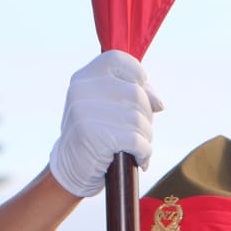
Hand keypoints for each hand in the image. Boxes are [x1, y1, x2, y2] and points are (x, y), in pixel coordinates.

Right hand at [49, 50, 163, 196]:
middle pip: (136, 93)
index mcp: (84, 78)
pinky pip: (135, 140)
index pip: (118, 59)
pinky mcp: (93, 136)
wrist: (72, 171)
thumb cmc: (97, 137)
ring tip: (137, 149)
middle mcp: (81, 90)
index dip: (138, 76)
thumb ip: (132, 96)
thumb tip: (159, 102)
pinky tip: (139, 159)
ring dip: (146, 138)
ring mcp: (85, 112)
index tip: (140, 98)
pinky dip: (144, 152)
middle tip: (139, 134)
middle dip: (146, 117)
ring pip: (138, 119)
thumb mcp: (109, 109)